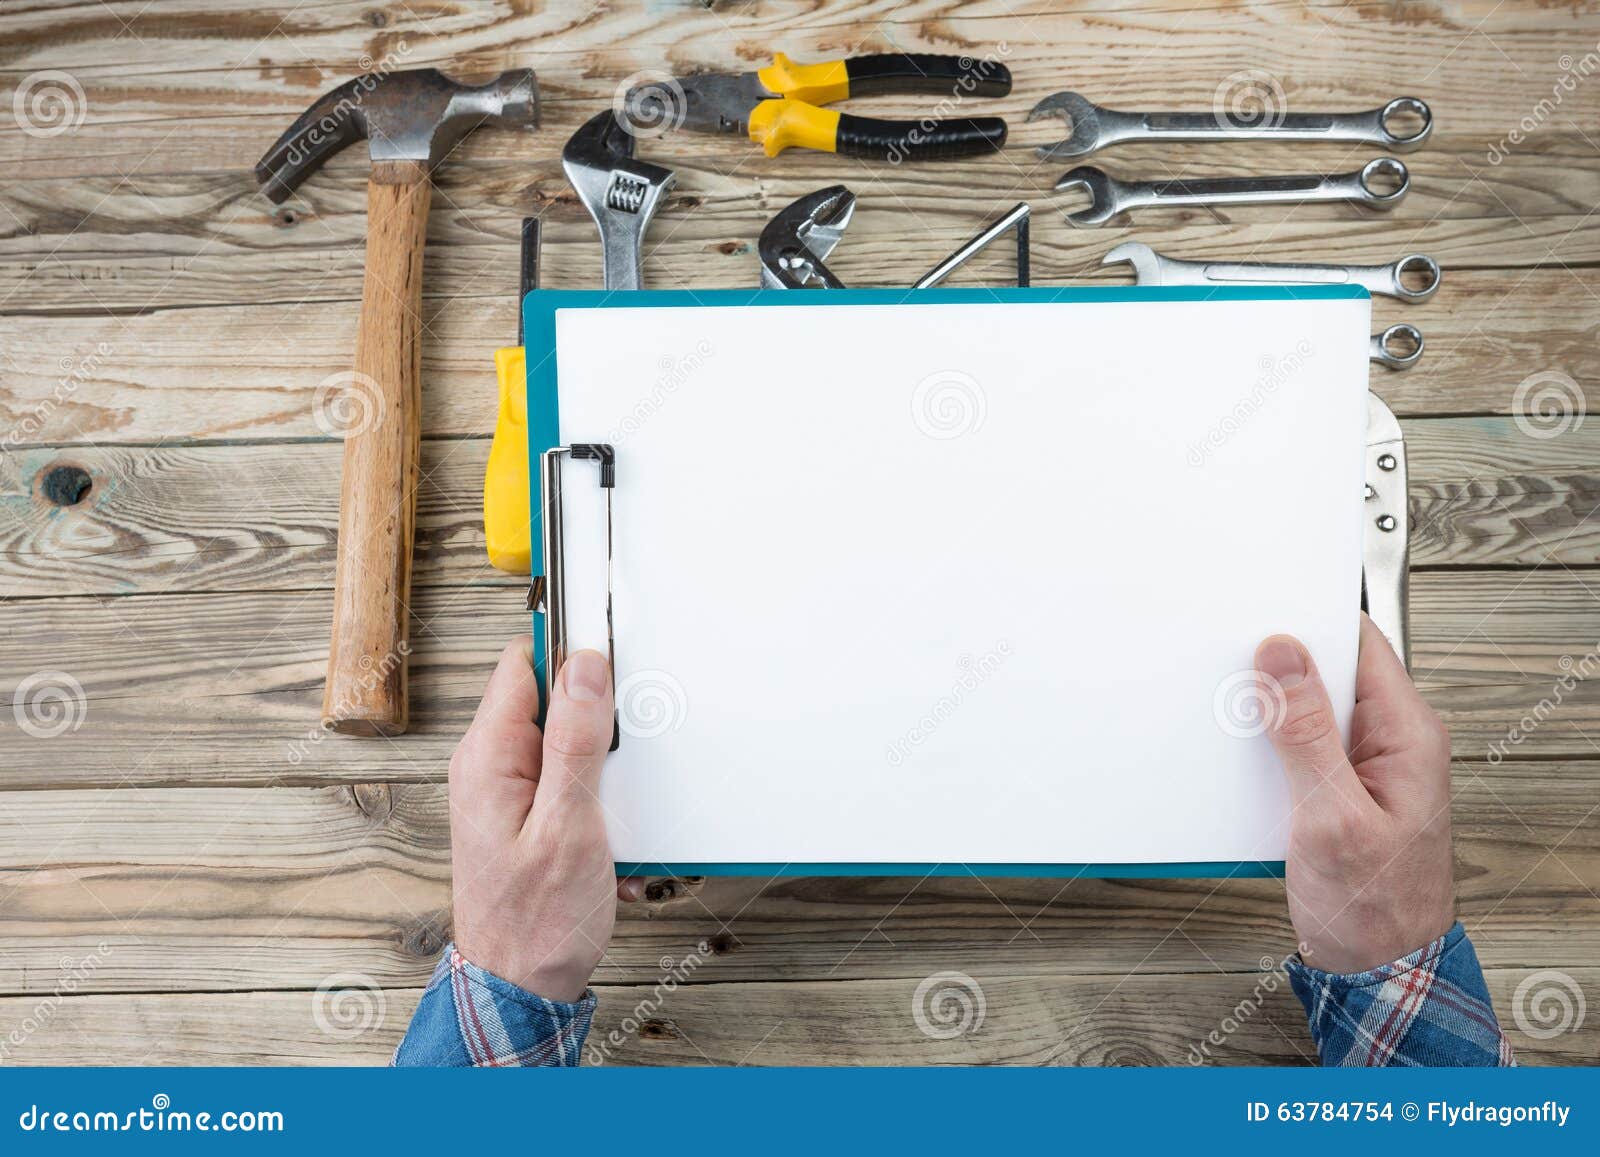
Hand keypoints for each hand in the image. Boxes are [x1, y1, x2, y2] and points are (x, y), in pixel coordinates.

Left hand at [447, 638, 640, 1001]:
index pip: (525, 662)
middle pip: (553, 699)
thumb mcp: (568, 825)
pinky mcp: (528, 813)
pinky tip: (610, 843)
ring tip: (614, 819)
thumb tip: (584, 667)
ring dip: (606, 772)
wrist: (522, 989)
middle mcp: (490, 766)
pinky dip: (601, 804)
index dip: (572, 650)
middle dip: (600, 722)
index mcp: (488, 756)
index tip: (612, 652)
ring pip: (570, 742)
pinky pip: (572, 782)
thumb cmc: (536, 922)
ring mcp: (507, 790)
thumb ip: (575, 741)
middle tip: (622, 765)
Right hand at [1255, 614, 1454, 973]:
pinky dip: (1270, 752)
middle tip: (1232, 686)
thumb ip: (1305, 733)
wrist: (1379, 974)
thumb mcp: (1330, 816)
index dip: (1306, 626)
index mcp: (1407, 735)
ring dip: (1269, 718)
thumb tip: (1281, 656)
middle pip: (1328, 674)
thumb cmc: (1374, 909)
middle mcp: (1392, 742)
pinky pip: (1302, 748)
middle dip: (1277, 674)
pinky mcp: (1342, 790)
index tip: (1255, 625)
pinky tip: (1247, 771)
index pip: (1358, 644)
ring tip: (1238, 738)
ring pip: (1309, 711)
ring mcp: (1368, 766)